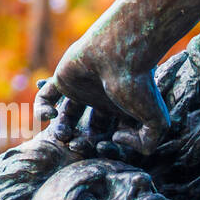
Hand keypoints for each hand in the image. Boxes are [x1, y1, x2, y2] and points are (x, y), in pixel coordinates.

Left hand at [35, 33, 170, 152]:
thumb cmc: (141, 87)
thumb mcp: (157, 122)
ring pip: (67, 116)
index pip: (110, 136)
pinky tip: (49, 116)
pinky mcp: (62, 79)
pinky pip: (46, 96)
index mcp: (122, 111)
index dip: (105, 146)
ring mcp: (82, 89)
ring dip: (62, 130)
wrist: (122, 53)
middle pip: (87, 129)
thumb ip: (146, 143)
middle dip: (81, 141)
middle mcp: (102, 100)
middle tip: (75, 146)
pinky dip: (42, 108)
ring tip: (62, 136)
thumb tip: (116, 140)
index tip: (103, 146)